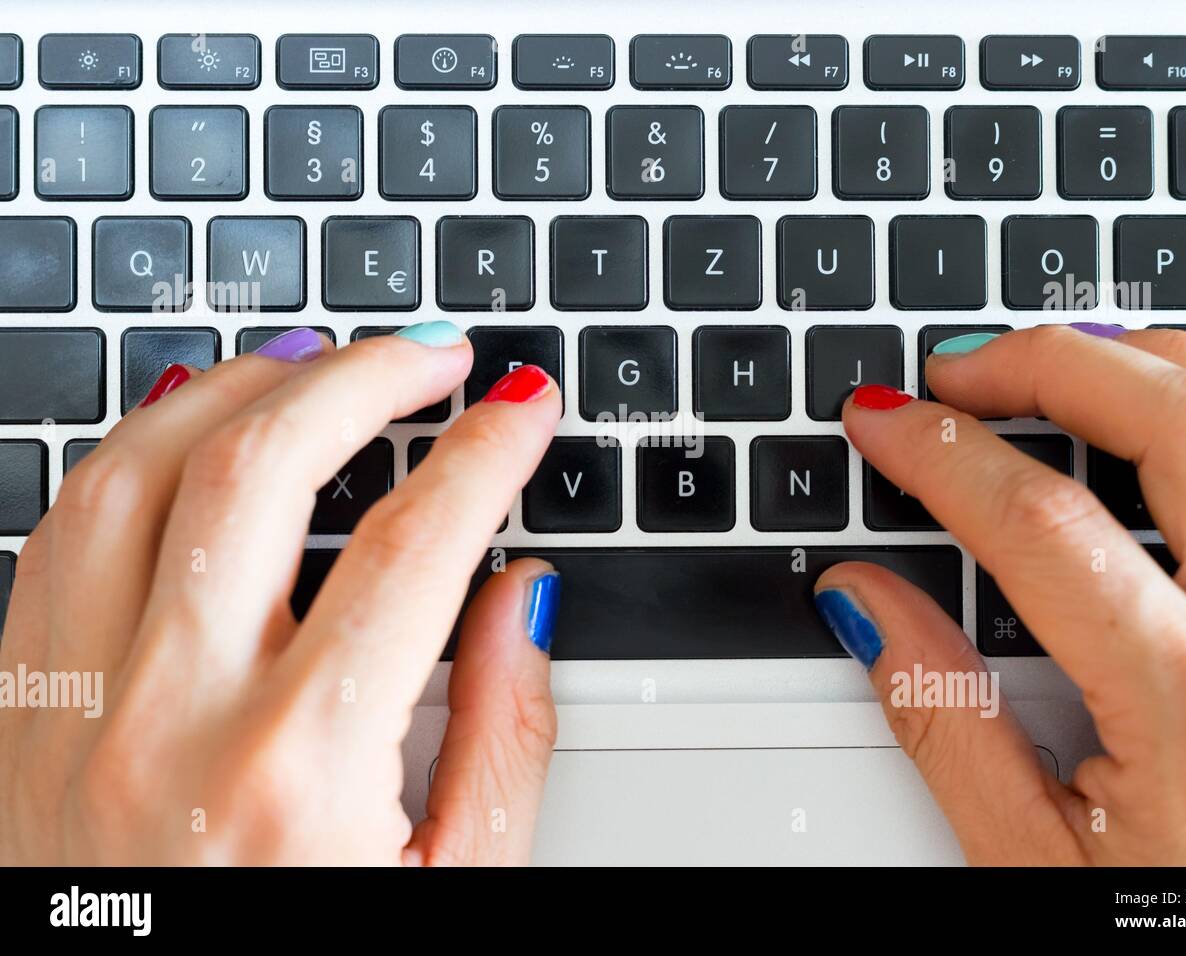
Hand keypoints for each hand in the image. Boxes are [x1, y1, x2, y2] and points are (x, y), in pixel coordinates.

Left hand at [0, 325, 562, 865]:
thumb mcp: (455, 891)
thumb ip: (504, 735)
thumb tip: (517, 594)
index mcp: (298, 776)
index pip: (417, 548)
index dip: (487, 454)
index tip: (521, 409)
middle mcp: (169, 727)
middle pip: (266, 470)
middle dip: (368, 378)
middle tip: (434, 357)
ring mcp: (72, 713)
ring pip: (138, 473)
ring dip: (239, 388)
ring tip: (315, 359)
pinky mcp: (19, 717)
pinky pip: (58, 537)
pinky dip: (128, 451)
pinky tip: (186, 424)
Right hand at [816, 325, 1185, 864]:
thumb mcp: (1041, 866)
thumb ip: (946, 723)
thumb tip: (866, 605)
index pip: (1041, 523)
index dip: (941, 454)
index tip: (888, 426)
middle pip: (1179, 424)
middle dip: (1049, 365)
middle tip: (962, 369)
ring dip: (1167, 359)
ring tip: (1075, 361)